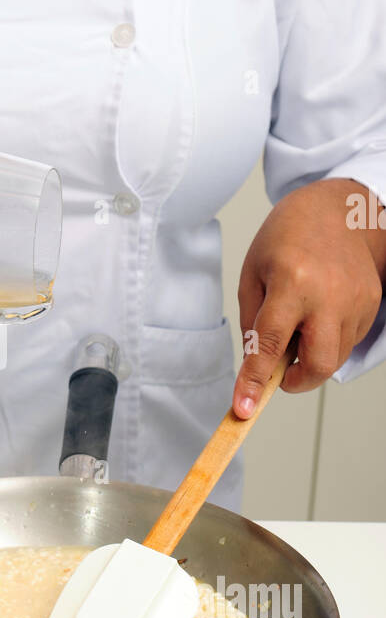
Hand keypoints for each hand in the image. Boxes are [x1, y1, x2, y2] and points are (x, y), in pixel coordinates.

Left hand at [233, 179, 385, 416]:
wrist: (338, 209)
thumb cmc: (288, 236)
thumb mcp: (253, 273)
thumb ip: (253, 323)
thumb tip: (257, 366)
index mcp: (292, 282)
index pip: (271, 344)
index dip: (255, 381)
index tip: (244, 408)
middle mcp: (329, 294)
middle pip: (318, 363)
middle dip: (297, 381)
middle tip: (280, 372)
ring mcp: (357, 300)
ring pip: (334, 357)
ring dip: (311, 355)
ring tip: (300, 322)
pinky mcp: (372, 303)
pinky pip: (347, 341)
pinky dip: (328, 340)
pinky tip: (319, 312)